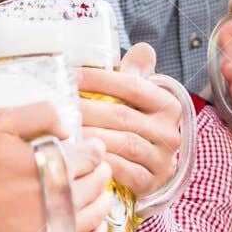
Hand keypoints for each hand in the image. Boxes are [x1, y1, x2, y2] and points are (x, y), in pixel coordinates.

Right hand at [0, 102, 113, 231]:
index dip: (93, 149)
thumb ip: (39, 114)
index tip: (90, 149)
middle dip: (100, 172)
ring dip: (101, 199)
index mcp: (52, 164)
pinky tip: (93, 225)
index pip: (92, 155)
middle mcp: (60, 198)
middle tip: (94, 169)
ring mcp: (55, 229)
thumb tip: (70, 127)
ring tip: (94, 193)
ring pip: (97, 212)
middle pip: (98, 183)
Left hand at [77, 43, 182, 199]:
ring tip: (66, 132)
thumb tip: (143, 48)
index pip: (133, 85)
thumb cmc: (138, 129)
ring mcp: (163, 159)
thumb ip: (138, 76)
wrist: (151, 171)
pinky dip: (103, 163)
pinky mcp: (152, 182)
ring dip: (92, 136)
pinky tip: (83, 157)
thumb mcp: (140, 101)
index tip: (73, 76)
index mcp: (168, 104)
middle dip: (88, 110)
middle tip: (61, 108)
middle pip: (123, 115)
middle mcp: (170, 131)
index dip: (101, 80)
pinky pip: (125, 172)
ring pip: (124, 143)